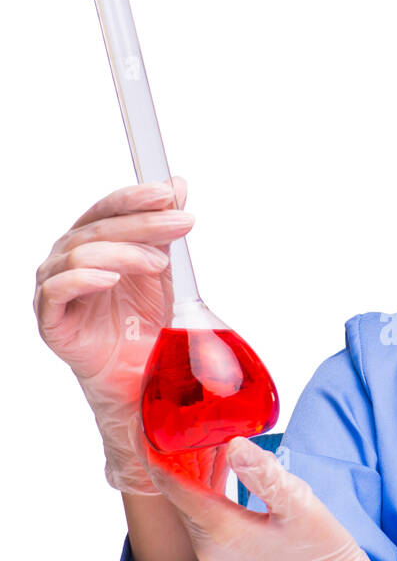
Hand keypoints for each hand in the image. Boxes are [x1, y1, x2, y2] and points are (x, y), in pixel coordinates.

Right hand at [33, 177, 195, 492]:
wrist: (139, 377)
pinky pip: (56, 291)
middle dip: (142, 223)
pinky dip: (83, 279)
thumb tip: (177, 183)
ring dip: (123, 252)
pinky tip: (109, 278)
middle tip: (180, 224)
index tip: (170, 193)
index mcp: (91, 242)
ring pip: (80, 254)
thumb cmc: (142, 322)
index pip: (107, 209)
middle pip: (97, 229)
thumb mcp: (163, 269)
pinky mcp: (51, 321)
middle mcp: (67, 259)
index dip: (135, 197)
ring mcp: (54, 289)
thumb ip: (164, 228)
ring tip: (158, 263)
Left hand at [133, 426, 396, 560]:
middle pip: (175, 490)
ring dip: (191, 466)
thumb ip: (265, 475)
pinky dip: (207, 483)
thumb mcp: (302, 509)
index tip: (147, 414)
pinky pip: (206, 511)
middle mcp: (208, 544)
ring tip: (194, 426)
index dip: (155, 446)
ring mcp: (217, 552)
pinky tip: (221, 460)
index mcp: (220, 531)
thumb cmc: (326, 559)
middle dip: (171, 451)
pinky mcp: (230, 554)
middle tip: (172, 410)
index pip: (170, 482)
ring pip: (191, 500)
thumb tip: (233, 443)